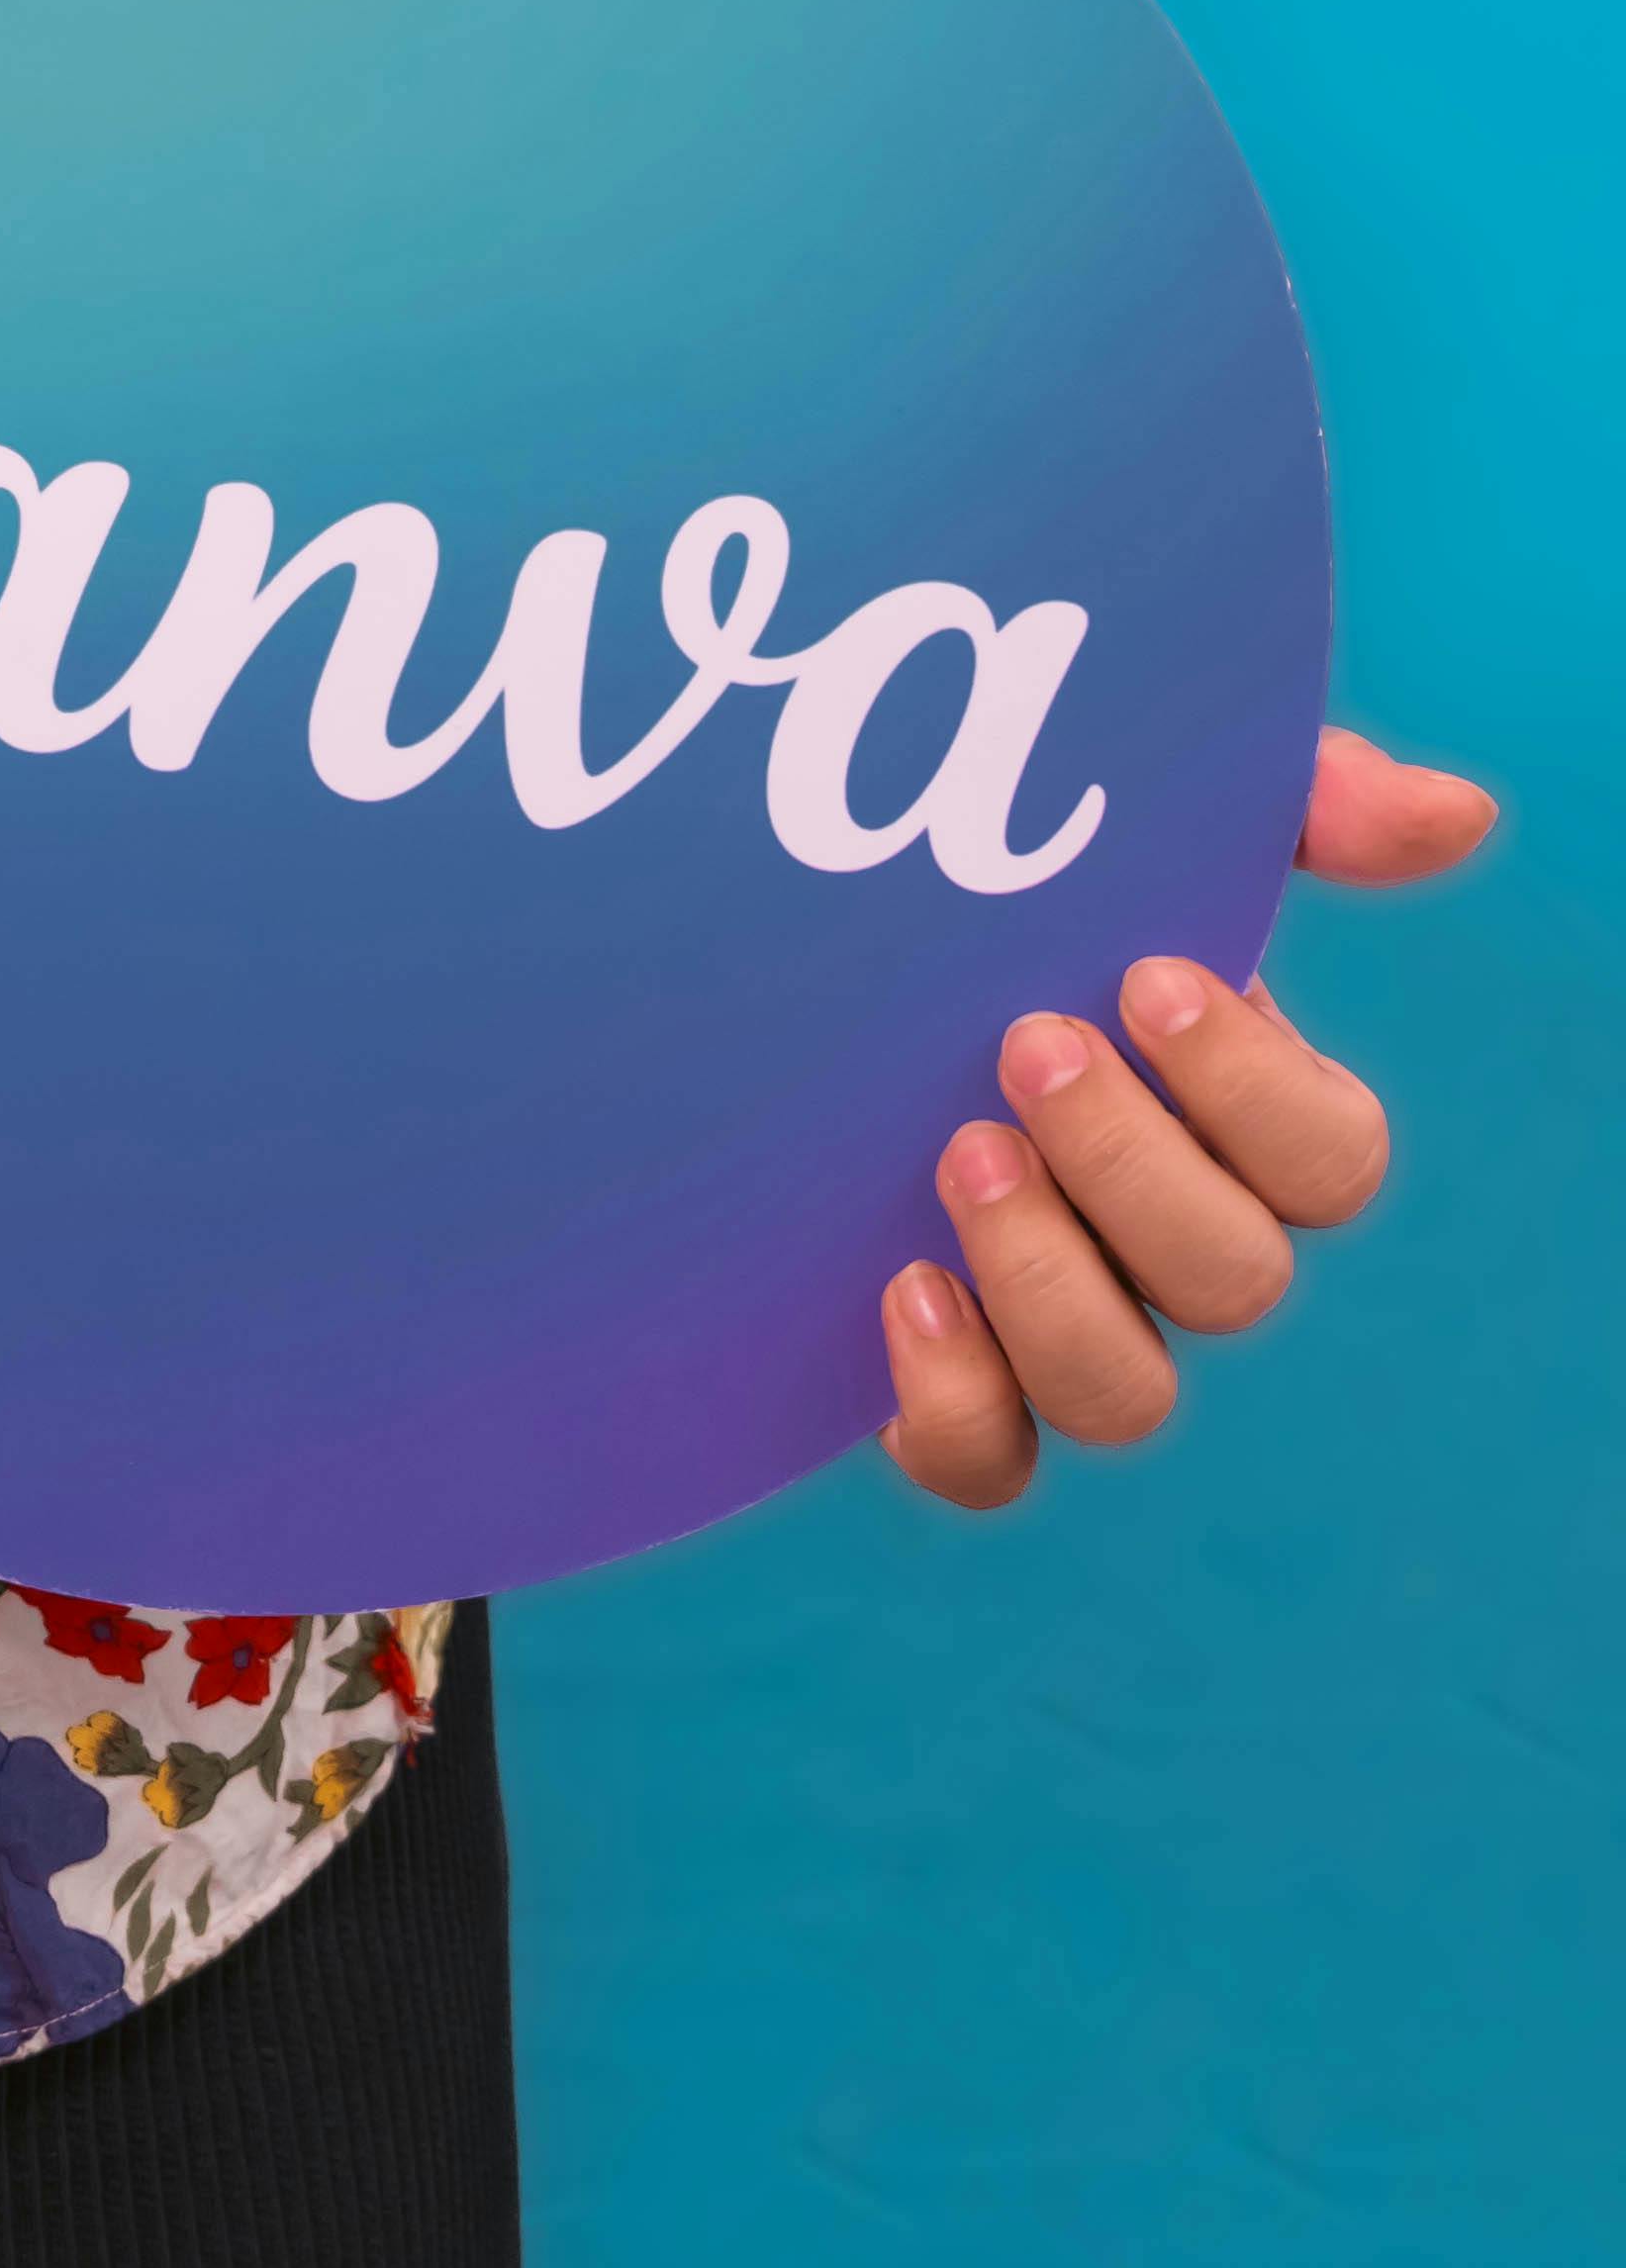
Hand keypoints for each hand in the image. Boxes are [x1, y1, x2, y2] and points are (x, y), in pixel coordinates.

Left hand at [877, 725, 1493, 1509]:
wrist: (810, 968)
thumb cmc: (1024, 897)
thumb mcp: (1154, 822)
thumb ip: (1301, 805)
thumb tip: (1457, 812)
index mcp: (1246, 1129)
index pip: (1332, 1163)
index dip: (1257, 1088)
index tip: (1149, 975)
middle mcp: (1173, 1246)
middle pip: (1233, 1278)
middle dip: (1133, 1164)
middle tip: (1024, 1046)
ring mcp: (1067, 1325)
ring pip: (1126, 1392)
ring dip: (1052, 1280)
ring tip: (962, 1153)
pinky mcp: (950, 1388)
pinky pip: (989, 1461)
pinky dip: (958, 1398)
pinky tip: (901, 1284)